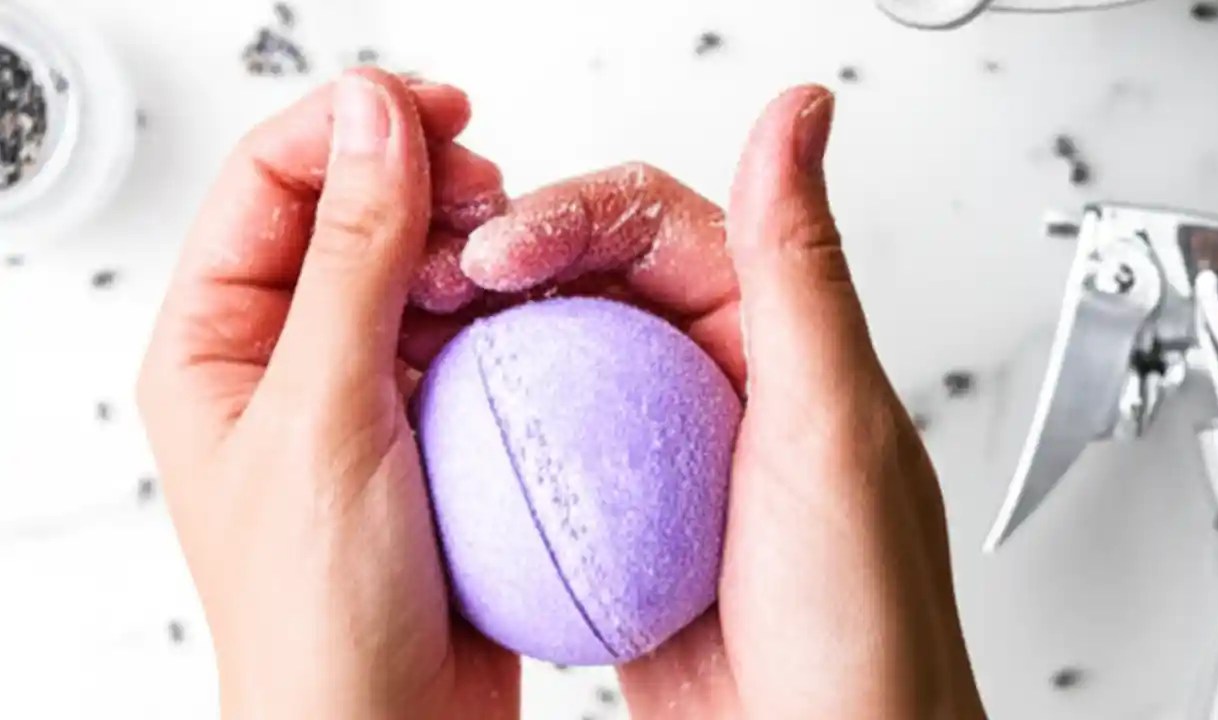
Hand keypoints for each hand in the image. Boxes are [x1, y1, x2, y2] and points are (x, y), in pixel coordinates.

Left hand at [138, 69, 518, 718]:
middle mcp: (282, 360)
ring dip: (468, 241)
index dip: (350, 126)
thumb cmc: (319, 618)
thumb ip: (350, 259)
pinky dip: (503, 308)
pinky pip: (466, 333)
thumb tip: (372, 121)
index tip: (438, 109)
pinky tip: (534, 310)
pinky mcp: (430, 426)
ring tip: (513, 246)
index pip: (271, 183)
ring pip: (413, 268)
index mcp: (215, 346)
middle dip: (418, 176)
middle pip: (346, 211)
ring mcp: (361, 391)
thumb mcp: (324, 415)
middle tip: (489, 180)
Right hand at [458, 86, 986, 718]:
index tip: (500, 248)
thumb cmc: (862, 622)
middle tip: (440, 288)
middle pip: (596, 282)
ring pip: (558, 361)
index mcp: (780, 337)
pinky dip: (491, 436)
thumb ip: (800, 265)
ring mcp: (663, 452)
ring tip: (424, 349)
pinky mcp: (622, 516)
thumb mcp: (830, 424)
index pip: (665, 226)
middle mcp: (721, 382)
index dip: (572, 214)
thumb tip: (798, 117)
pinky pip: (541, 452)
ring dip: (489, 347)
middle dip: (509, 267)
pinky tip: (446, 438)